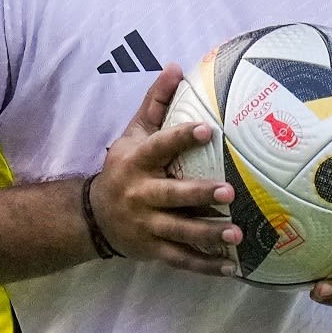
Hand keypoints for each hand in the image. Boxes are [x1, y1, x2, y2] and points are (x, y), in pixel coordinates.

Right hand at [88, 64, 240, 275]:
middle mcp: (140, 195)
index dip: (181, 138)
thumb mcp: (134, 133)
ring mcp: (147, 226)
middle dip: (198, 195)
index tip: (207, 130)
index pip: (159, 147)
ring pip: (179, 232)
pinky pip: (182, 260)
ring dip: (208, 234)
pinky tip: (232, 266)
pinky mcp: (154, 250)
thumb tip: (176, 67)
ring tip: (236, 233)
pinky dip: (207, 266)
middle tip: (228, 192)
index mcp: (136, 161)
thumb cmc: (125, 167)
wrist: (94, 216)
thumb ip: (156, 103)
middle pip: (171, 196)